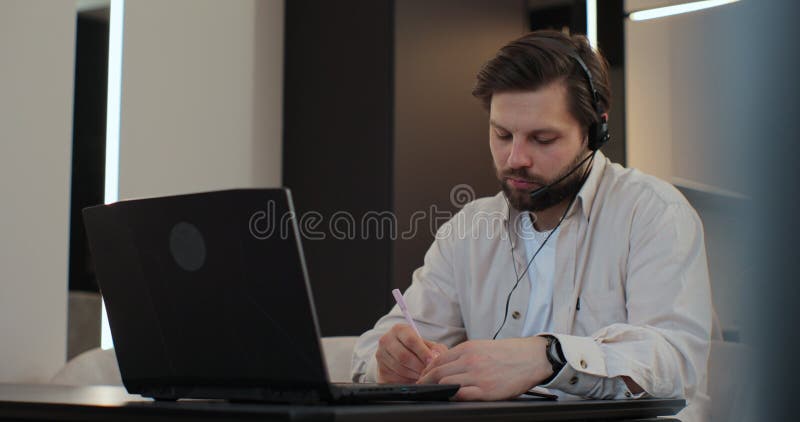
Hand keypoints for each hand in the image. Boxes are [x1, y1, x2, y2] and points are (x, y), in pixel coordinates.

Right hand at [375, 323, 448, 382]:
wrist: (399, 355)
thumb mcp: (426, 344)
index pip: (411, 340)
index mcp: (399, 330)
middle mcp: (386, 340)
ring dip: (415, 375)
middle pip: (404, 356)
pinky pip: (396, 379)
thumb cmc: (416, 348)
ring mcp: (381, 356)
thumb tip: (437, 357)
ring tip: (424, 376)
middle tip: (429, 371)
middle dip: (419, 366)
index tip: (432, 360)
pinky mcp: (381, 371)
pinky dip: (408, 381)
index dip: (423, 352)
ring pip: (400, 369)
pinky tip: (415, 379)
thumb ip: (434, 349)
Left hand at [417, 336, 552, 400]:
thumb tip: (444, 364)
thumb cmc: (506, 353)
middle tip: (422, 387)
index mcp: (468, 349)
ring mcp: (478, 376)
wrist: (530, 358)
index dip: (427, 370)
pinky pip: (462, 395)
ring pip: (446, 384)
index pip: (438, 360)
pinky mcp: (486, 391)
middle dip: (426, 382)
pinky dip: (453, 397)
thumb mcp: (481, 346)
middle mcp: (470, 361)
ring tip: (435, 394)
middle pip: (438, 373)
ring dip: (438, 390)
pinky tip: (451, 398)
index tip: (423, 376)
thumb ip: (463, 354)